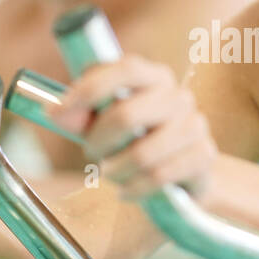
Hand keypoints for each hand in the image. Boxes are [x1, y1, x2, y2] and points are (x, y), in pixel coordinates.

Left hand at [47, 56, 216, 201]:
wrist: (183, 173)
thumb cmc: (137, 140)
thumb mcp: (105, 125)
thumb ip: (80, 116)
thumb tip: (55, 113)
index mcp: (155, 77)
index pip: (126, 68)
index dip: (90, 89)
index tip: (57, 112)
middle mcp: (179, 96)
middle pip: (127, 114)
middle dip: (98, 141)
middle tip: (90, 153)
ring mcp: (195, 125)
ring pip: (142, 153)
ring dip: (115, 170)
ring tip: (111, 174)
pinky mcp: (203, 156)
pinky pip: (158, 176)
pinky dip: (134, 188)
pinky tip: (128, 190)